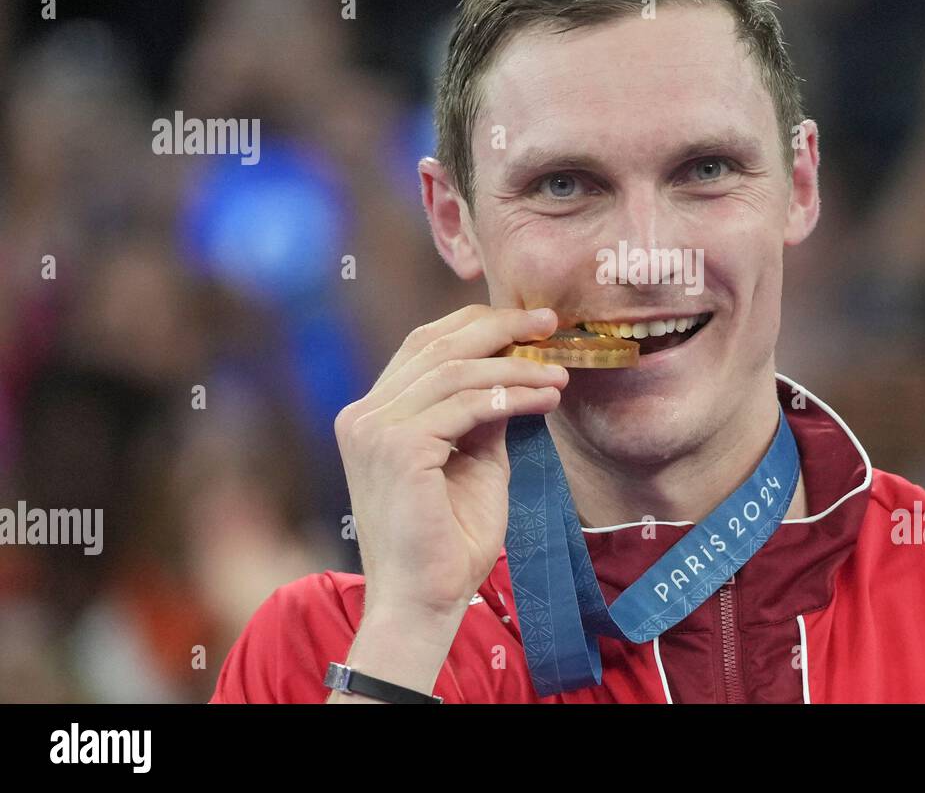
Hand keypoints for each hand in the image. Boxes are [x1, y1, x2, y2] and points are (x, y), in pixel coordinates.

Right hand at [333, 304, 567, 619]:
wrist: (425, 601)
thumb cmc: (449, 540)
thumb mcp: (474, 460)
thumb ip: (484, 413)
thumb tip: (517, 368)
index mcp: (372, 415)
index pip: (424, 346)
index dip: (477, 324)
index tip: (530, 323)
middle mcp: (363, 416)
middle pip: (437, 346)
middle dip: (500, 327)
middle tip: (550, 323)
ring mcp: (374, 430)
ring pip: (457, 372)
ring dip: (517, 368)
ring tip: (559, 375)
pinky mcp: (398, 449)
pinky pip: (467, 406)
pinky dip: (512, 396)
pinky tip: (545, 400)